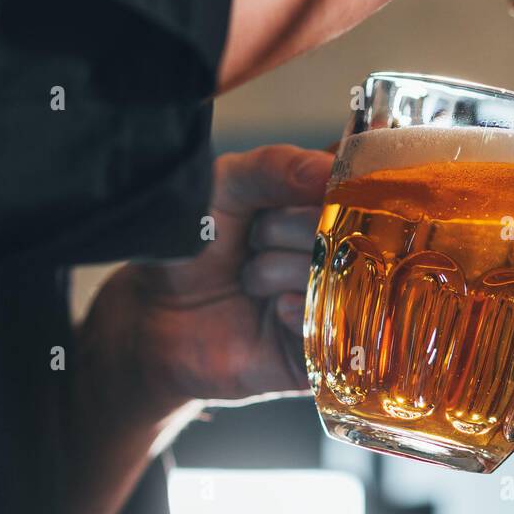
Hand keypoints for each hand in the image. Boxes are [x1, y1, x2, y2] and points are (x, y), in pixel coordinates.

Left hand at [122, 144, 333, 404]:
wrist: (156, 312)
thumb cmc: (195, 244)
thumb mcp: (226, 186)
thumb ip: (274, 166)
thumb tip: (328, 169)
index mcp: (323, 209)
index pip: (357, 192)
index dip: (330, 192)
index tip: (308, 192)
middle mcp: (336, 254)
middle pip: (345, 232)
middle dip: (287, 230)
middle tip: (254, 239)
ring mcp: (331, 301)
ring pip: (336, 277)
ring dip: (279, 272)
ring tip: (250, 280)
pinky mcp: (320, 348)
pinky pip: (333, 326)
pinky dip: (300, 312)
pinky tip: (275, 310)